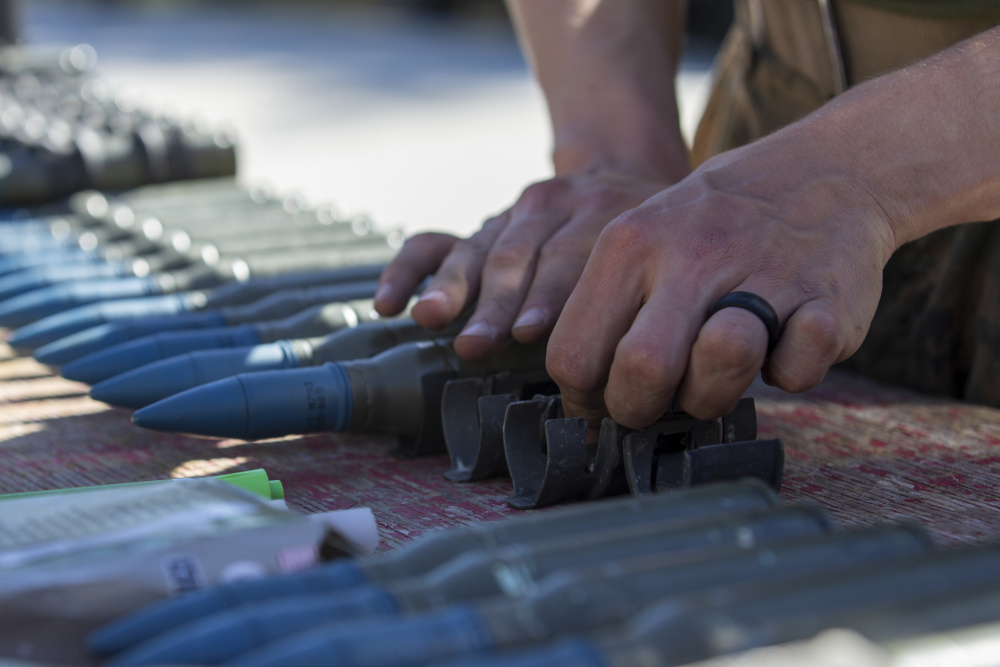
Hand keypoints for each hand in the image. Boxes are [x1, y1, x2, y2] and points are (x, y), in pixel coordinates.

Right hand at [374, 167, 679, 359]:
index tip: (531, 332)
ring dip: (453, 289)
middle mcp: (552, 212)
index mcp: (603, 218)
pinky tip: (388, 303)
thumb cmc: (649, 241)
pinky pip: (435, 244)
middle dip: (495, 304)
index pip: (569, 259)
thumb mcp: (664, 255)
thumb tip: (650, 370)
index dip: (548, 297)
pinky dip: (407, 272)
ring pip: (478, 250)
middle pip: (517, 257)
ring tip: (434, 319)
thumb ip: (650, 301)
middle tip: (480, 343)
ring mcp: (511, 218)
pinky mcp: (482, 229)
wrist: (623, 172)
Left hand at [547, 121, 899, 429]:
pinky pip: (795, 375)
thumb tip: (581, 410)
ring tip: (719, 367)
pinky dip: (790, 371)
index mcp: (630, 245)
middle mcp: (693, 255)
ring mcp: (764, 274)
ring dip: (713, 393)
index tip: (610, 398)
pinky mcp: (829, 300)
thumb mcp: (643, 240)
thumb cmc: (716, 227)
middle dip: (643, 409)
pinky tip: (786, 338)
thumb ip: (605, 314)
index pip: (573, 358)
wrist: (829, 169)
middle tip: (662, 397)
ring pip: (715, 374)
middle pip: (640, 373)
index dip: (587, 400)